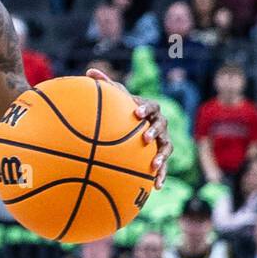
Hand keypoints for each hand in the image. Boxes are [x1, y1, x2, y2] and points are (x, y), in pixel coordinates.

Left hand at [86, 69, 170, 188]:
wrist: (138, 126)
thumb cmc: (124, 111)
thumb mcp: (116, 98)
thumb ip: (106, 85)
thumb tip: (89, 70)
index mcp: (149, 110)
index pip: (151, 107)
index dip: (145, 109)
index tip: (136, 113)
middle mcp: (159, 125)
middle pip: (161, 126)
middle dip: (154, 132)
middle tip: (145, 137)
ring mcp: (163, 141)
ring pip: (166, 148)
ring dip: (161, 157)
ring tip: (153, 166)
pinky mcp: (161, 157)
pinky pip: (164, 167)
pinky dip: (161, 176)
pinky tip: (156, 187)